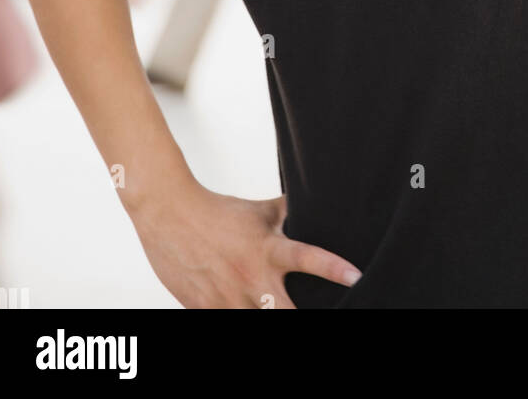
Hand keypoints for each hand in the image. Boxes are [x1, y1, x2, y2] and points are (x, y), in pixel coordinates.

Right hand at [126, 181, 362, 307]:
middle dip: (303, 315)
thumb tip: (316, 202)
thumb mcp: (258, 212)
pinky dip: (238, 319)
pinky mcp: (204, 311)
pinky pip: (227, 324)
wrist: (169, 213)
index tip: (358, 278)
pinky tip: (245, 312)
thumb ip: (287, 212)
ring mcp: (227, 299)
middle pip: (286, 311)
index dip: (335, 269)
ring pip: (257, 323)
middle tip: (329, 312)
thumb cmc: (217, 211)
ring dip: (268, 318)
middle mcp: (251, 278)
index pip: (309, 258)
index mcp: (268, 250)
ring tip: (272, 311)